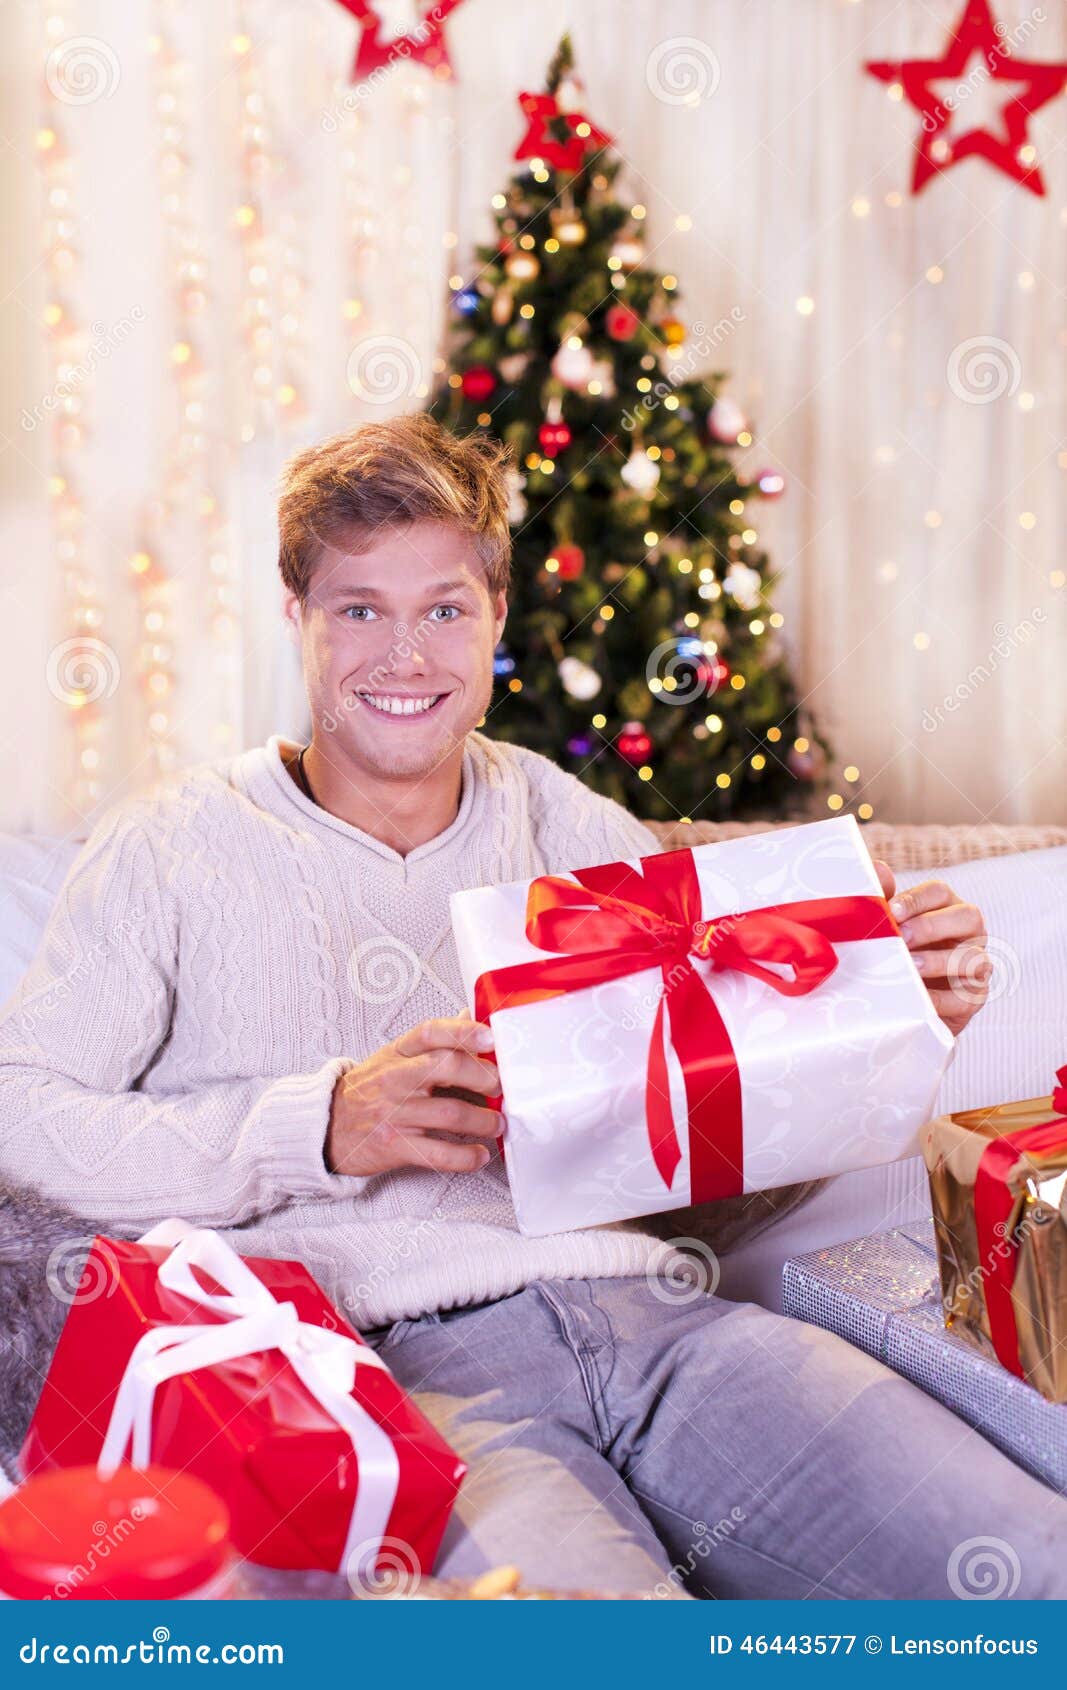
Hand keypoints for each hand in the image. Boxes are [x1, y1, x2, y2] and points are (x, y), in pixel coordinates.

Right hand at [325, 1014, 499, 1176]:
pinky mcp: (394, 1146)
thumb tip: (469, 1016)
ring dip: (483, 1120)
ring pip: (450, 1113)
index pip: (431, 1032)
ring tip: (497, 1123)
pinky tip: (477, 1154)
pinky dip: (465, 1157)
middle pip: (447, 1067)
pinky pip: (438, 1153)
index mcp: (398, 1052)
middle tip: (501, 1087)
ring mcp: (394, 1113)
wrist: (326, 1127)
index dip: (464, 1031)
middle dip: (484, 1077)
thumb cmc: (368, 1091)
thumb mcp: (393, 1057)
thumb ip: (432, 1042)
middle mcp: (396, 1078)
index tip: (491, 1039)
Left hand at [873, 860, 990, 1036]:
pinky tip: (919, 997)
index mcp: (947, 908)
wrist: (905, 1002)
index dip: (916, 899)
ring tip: (911, 966)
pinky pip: (965, 998)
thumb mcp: (890, 928)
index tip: (891, 911)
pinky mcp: (973, 998)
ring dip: (938, 960)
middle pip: (967, 916)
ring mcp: (977, 965)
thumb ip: (885, 899)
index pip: (939, 892)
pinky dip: (941, 998)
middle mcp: (969, 932)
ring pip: (973, 957)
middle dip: (932, 925)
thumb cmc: (899, 955)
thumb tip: (878, 868)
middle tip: (901, 937)